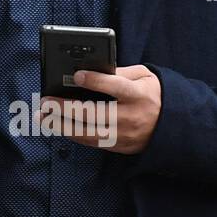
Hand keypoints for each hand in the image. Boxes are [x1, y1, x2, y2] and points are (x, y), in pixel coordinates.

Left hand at [37, 64, 161, 153]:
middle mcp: (131, 117)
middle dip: (66, 108)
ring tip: (44, 117)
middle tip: (46, 102)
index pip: (116, 88)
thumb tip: (92, 69)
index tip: (77, 75)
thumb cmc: (154, 94)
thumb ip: (120, 72)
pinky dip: (73, 135)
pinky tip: (58, 126)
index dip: (96, 81)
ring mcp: (124, 135)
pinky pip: (92, 143)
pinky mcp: (119, 147)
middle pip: (94, 114)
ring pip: (88, 133)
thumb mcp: (144, 76)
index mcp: (139, 95)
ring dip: (62, 126)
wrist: (172, 125)